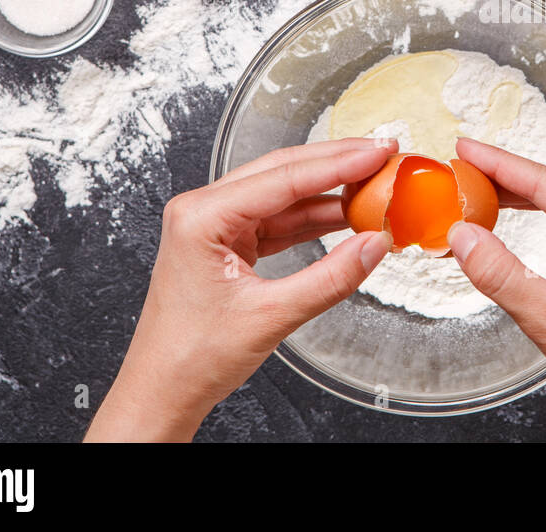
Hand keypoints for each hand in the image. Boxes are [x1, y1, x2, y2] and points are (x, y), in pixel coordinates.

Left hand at [85, 138, 395, 441]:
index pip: (283, 178)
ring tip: (372, 186)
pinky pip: (279, 220)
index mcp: (201, 217)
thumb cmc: (191, 358)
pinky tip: (345, 217)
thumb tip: (372, 245)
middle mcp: (203, 211)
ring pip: (284, 194)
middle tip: (382, 155)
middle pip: (283, 173)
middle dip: (337, 164)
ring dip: (329, 192)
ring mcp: (215, 225)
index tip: (377, 153)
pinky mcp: (228, 243)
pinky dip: (314, 219)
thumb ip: (329, 278)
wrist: (163, 391)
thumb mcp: (271, 316)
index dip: (338, 163)